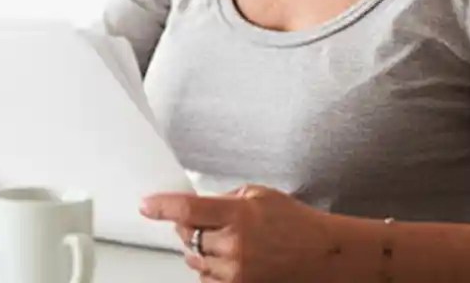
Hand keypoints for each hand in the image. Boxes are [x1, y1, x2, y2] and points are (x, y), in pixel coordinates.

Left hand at [141, 185, 333, 282]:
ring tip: (224, 241)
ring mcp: (237, 271)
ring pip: (195, 260)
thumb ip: (225, 198)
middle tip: (202, 222)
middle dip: (188, 228)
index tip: (146, 205)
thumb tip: (195, 203)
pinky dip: (210, 270)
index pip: (187, 209)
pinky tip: (227, 260)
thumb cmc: (295, 223)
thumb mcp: (260, 195)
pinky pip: (207, 280)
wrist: (324, 255)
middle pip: (187, 236)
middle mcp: (234, 244)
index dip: (161, 206)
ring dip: (200, 250)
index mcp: (238, 214)